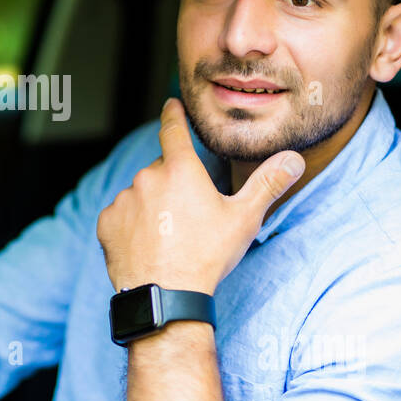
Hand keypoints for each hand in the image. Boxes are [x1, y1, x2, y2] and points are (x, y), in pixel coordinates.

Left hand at [95, 98, 304, 294]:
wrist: (167, 296)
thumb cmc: (206, 256)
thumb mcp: (244, 219)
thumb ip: (268, 184)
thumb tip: (294, 159)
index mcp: (180, 170)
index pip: (173, 130)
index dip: (173, 115)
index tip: (170, 104)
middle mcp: (147, 177)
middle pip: (160, 170)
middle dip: (172, 184)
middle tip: (188, 215)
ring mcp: (123, 200)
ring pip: (140, 194)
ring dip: (151, 205)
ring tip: (169, 236)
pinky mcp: (106, 223)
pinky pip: (120, 215)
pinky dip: (131, 225)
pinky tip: (147, 245)